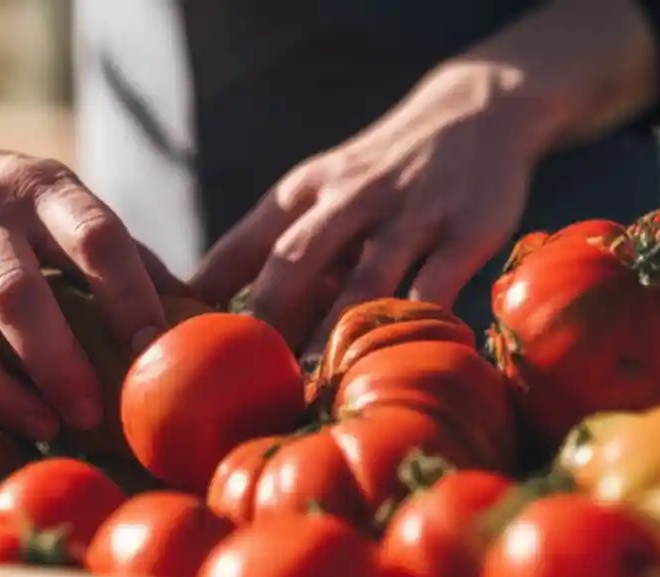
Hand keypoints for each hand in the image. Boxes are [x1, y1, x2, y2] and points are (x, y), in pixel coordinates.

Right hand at [0, 139, 179, 440]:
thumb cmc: (13, 208)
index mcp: (49, 189)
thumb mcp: (65, 208)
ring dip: (17, 382)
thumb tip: (200, 315)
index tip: (159, 347)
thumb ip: (123, 255)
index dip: (129, 294)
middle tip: (99, 410)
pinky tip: (23, 420)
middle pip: (23, 287)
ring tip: (56, 427)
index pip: (96, 236)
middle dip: (62, 356)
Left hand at [192, 62, 551, 354]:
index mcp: (302, 191)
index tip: (181, 344)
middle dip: (266, 321)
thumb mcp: (320, 189)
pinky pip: (437, 287)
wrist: (478, 107)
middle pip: (293, 263)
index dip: (207, 297)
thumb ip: (277, 246)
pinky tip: (401, 365)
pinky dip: (417, 327)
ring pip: (364, 281)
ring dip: (335, 335)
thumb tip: (214, 319)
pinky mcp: (466, 229)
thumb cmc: (380, 171)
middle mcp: (348, 198)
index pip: (242, 247)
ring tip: (312, 385)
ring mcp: (409, 213)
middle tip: (244, 378)